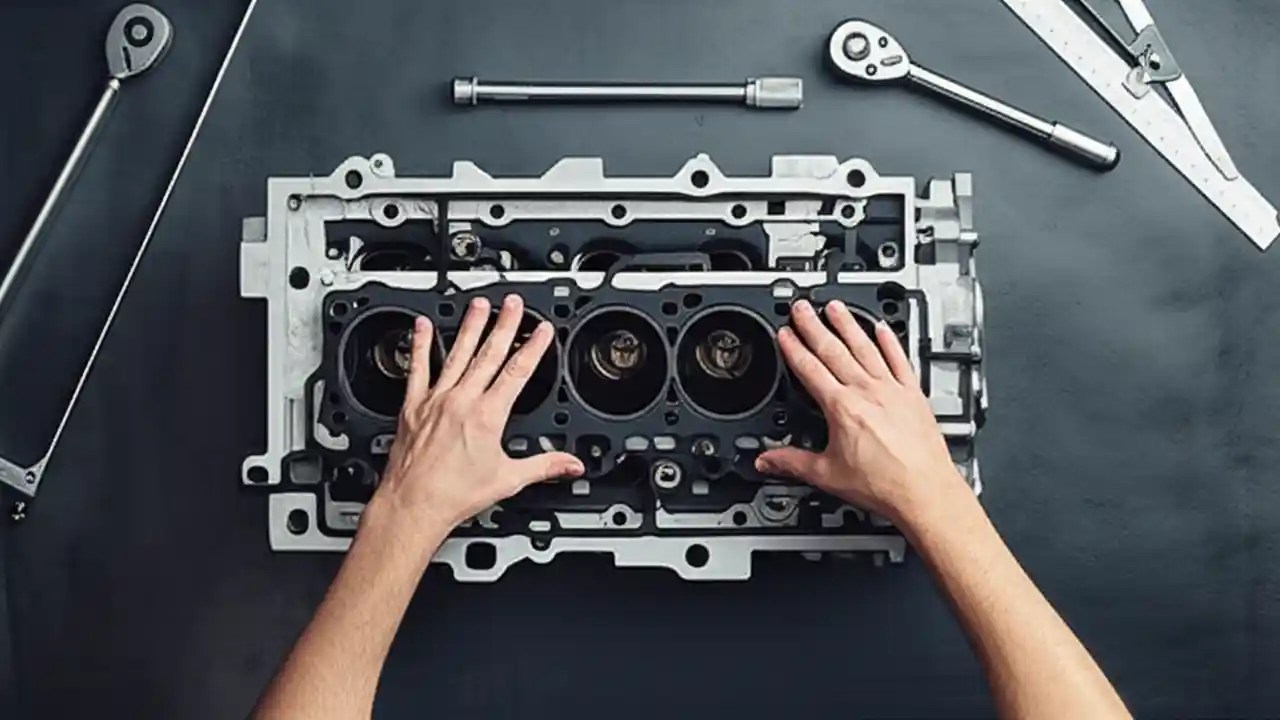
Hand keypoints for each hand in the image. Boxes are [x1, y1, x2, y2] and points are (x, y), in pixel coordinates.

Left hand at [365, 294, 584, 541]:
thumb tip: (570, 465)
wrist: (414, 504)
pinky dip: (420, 345)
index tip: (543, 329)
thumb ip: (544, 466)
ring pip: (457, 354)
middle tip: (514, 303)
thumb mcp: (508, 479)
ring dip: (470, 326)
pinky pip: (418, 368)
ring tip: (479, 305)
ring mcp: (436, 399)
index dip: (533, 347)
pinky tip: (421, 326)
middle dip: (505, 324)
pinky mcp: (413, 405)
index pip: (517, 372)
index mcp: (488, 416)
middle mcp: (462, 401)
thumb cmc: (454, 494)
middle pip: (489, 354)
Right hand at [755, 299, 969, 529]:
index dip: (794, 348)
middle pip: (834, 350)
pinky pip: (899, 360)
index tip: (785, 333)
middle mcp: (867, 392)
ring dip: (848, 324)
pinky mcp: (913, 395)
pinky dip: (890, 342)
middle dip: (814, 326)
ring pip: (865, 347)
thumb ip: (793, 463)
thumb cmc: (883, 485)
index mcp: (841, 408)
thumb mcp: (827, 475)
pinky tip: (883, 328)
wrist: (924, 492)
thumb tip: (767, 461)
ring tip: (836, 307)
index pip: (810, 369)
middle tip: (802, 308)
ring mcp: (892, 390)